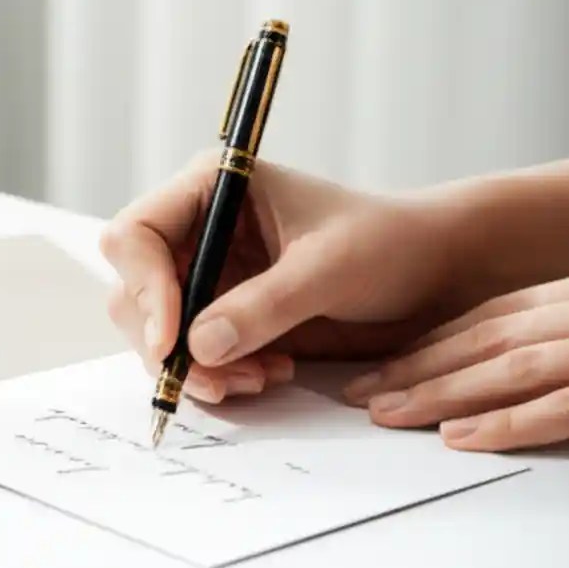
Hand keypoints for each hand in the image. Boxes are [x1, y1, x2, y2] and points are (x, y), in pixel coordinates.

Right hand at [99, 153, 455, 403]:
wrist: (434, 275)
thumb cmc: (390, 245)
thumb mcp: (330, 269)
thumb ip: (264, 305)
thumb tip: (198, 346)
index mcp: (213, 188)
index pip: (136, 235)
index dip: (144, 287)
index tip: (172, 340)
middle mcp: (199, 230)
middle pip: (134, 291)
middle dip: (167, 342)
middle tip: (216, 379)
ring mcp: (209, 275)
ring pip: (158, 332)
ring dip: (196, 367)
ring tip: (258, 378)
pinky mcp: (225, 316)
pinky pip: (192, 355)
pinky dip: (218, 376)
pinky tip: (269, 375)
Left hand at [343, 250, 568, 450]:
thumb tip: (544, 355)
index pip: (504, 311)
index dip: (440, 340)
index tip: (390, 362)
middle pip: (495, 335)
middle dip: (420, 366)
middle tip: (363, 391)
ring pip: (516, 367)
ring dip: (443, 393)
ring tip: (389, 413)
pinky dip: (509, 423)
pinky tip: (460, 436)